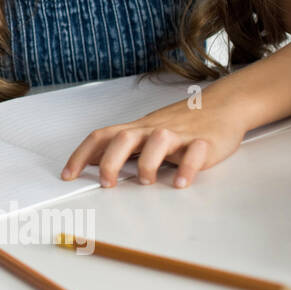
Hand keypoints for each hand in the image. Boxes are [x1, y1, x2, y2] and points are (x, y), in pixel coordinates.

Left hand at [60, 98, 247, 188]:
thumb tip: (92, 160)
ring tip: (146, 182)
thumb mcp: (146, 132)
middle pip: (124, 138)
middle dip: (110, 161)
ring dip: (148, 163)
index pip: (101, 137)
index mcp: (137, 129)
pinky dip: (187, 169)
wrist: (223, 105)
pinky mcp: (204, 142)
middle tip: (106, 184)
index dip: (81, 154)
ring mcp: (178, 134)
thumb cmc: (181, 123)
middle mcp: (153, 129)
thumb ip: (122, 146)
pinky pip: (195, 153)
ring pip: (158, 141)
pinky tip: (181, 183)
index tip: (68, 175)